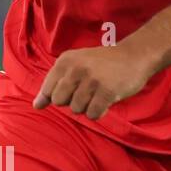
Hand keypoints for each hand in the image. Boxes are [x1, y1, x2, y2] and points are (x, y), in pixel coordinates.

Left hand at [33, 44, 154, 119]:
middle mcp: (76, 69)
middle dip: (71, 102)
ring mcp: (92, 80)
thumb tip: (36, 106)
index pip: (47, 90)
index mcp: (65, 61)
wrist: (134, 56)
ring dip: (87, 107)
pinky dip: (98, 112)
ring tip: (98, 93)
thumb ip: (54, 84)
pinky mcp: (106, 92)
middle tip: (86, 92)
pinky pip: (92, 114)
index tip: (71, 92)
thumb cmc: (102, 64)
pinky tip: (105, 101)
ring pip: (76, 109)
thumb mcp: (75, 66)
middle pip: (59, 102)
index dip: (55, 97)